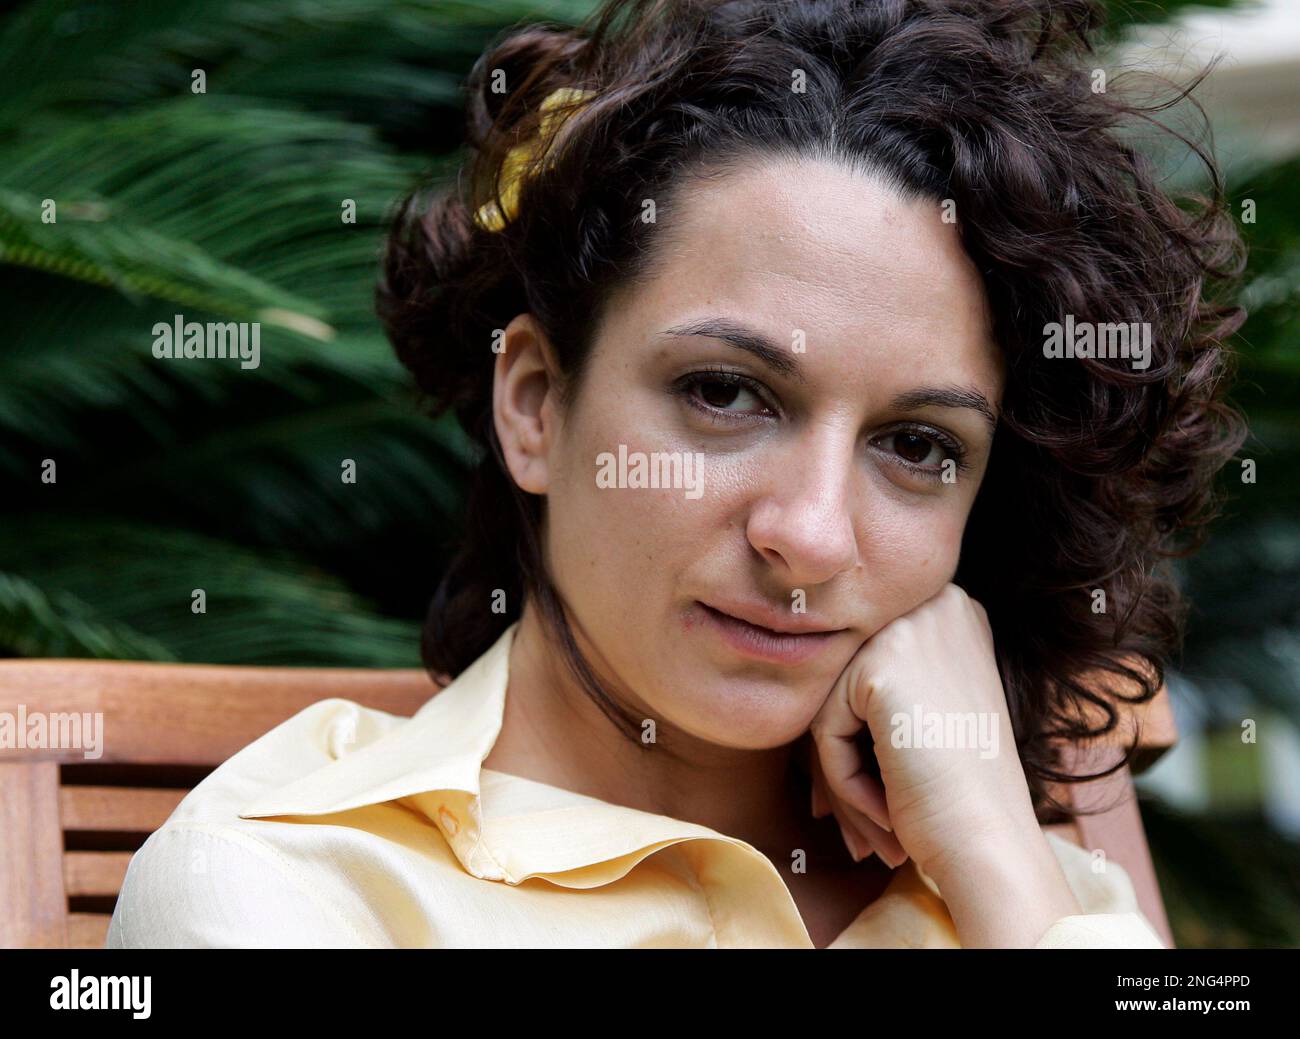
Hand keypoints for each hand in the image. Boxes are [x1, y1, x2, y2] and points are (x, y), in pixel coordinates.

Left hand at [807, 582, 1042, 880]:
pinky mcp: (880, 667)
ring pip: (830, 706)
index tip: (871, 800)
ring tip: (874, 830)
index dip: (861, 739)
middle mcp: (938, 605)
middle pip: (847, 684)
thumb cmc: (963, 797)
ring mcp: (909, 630)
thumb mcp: (925, 718)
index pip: (869, 669)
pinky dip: (843, 780)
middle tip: (857, 828)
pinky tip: (887, 812)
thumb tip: (798, 694)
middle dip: (843, 761)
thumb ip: (874, 692)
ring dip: (842, 777)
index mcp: (953, 611)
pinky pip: (824, 729)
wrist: (991, 845)